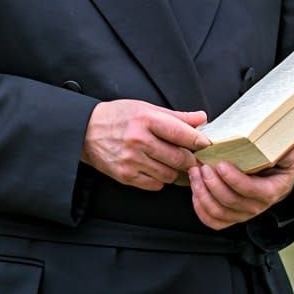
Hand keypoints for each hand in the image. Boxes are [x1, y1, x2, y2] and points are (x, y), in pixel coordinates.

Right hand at [82, 100, 210, 190]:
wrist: (86, 131)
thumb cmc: (118, 116)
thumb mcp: (145, 108)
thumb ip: (176, 117)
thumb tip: (202, 118)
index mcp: (146, 120)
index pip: (182, 133)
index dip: (199, 141)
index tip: (206, 144)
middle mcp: (138, 141)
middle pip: (179, 158)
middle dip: (190, 159)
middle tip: (191, 157)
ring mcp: (131, 160)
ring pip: (169, 175)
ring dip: (174, 170)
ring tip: (170, 161)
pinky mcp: (125, 176)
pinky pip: (155, 185)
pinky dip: (160, 179)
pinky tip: (155, 168)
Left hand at [188, 148, 293, 230]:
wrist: (275, 173)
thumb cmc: (277, 158)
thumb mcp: (283, 149)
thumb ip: (278, 144)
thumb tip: (271, 135)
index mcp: (272, 189)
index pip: (251, 190)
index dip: (234, 179)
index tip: (220, 164)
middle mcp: (257, 205)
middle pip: (231, 201)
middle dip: (212, 183)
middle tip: (202, 165)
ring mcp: (243, 213)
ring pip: (219, 212)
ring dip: (203, 193)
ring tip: (195, 173)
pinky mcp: (231, 216)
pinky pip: (214, 221)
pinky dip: (200, 208)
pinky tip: (196, 190)